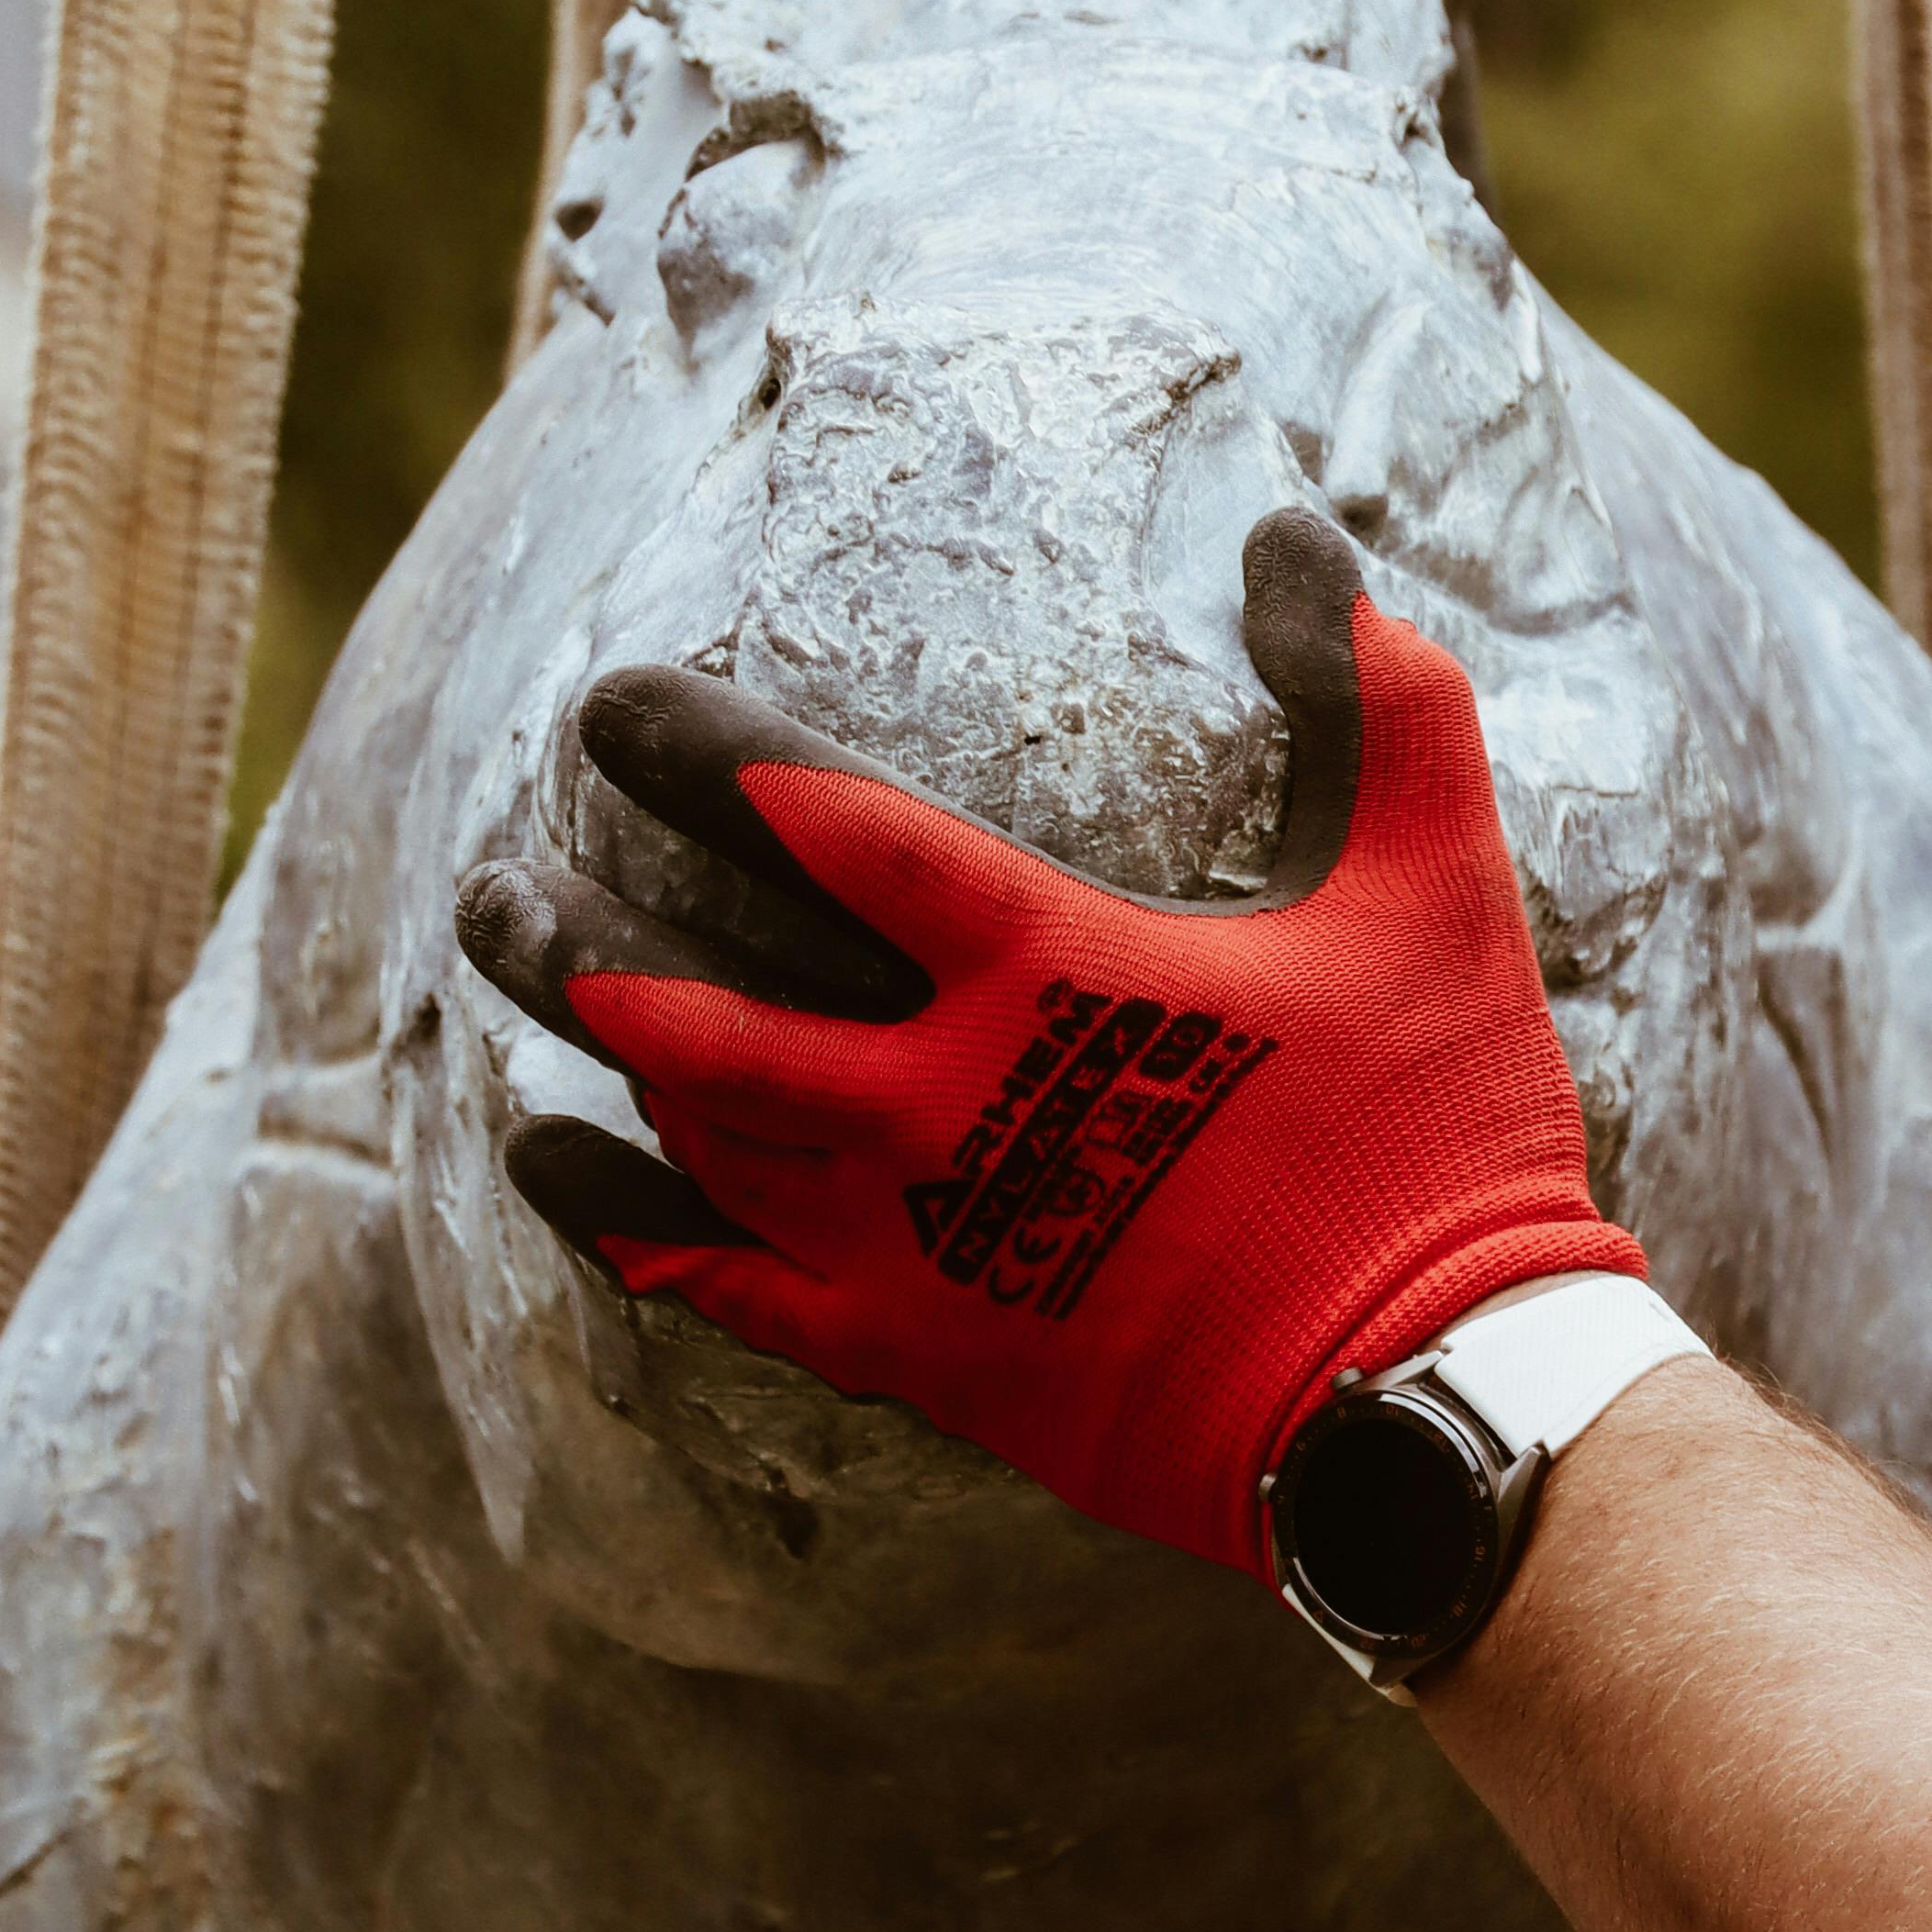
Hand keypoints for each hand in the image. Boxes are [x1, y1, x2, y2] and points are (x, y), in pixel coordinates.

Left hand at [455, 498, 1643, 1580]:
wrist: (1433, 1397)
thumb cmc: (1438, 1128)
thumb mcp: (1432, 885)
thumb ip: (1373, 696)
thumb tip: (1299, 534)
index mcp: (1047, 966)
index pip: (821, 825)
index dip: (700, 750)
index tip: (608, 702)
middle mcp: (942, 1101)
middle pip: (697, 995)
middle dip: (576, 927)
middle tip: (493, 875)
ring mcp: (915, 1239)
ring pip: (696, 1127)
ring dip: (592, 1043)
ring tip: (512, 963)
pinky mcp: (920, 1354)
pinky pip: (724, 1284)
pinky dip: (625, 1222)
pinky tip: (548, 1167)